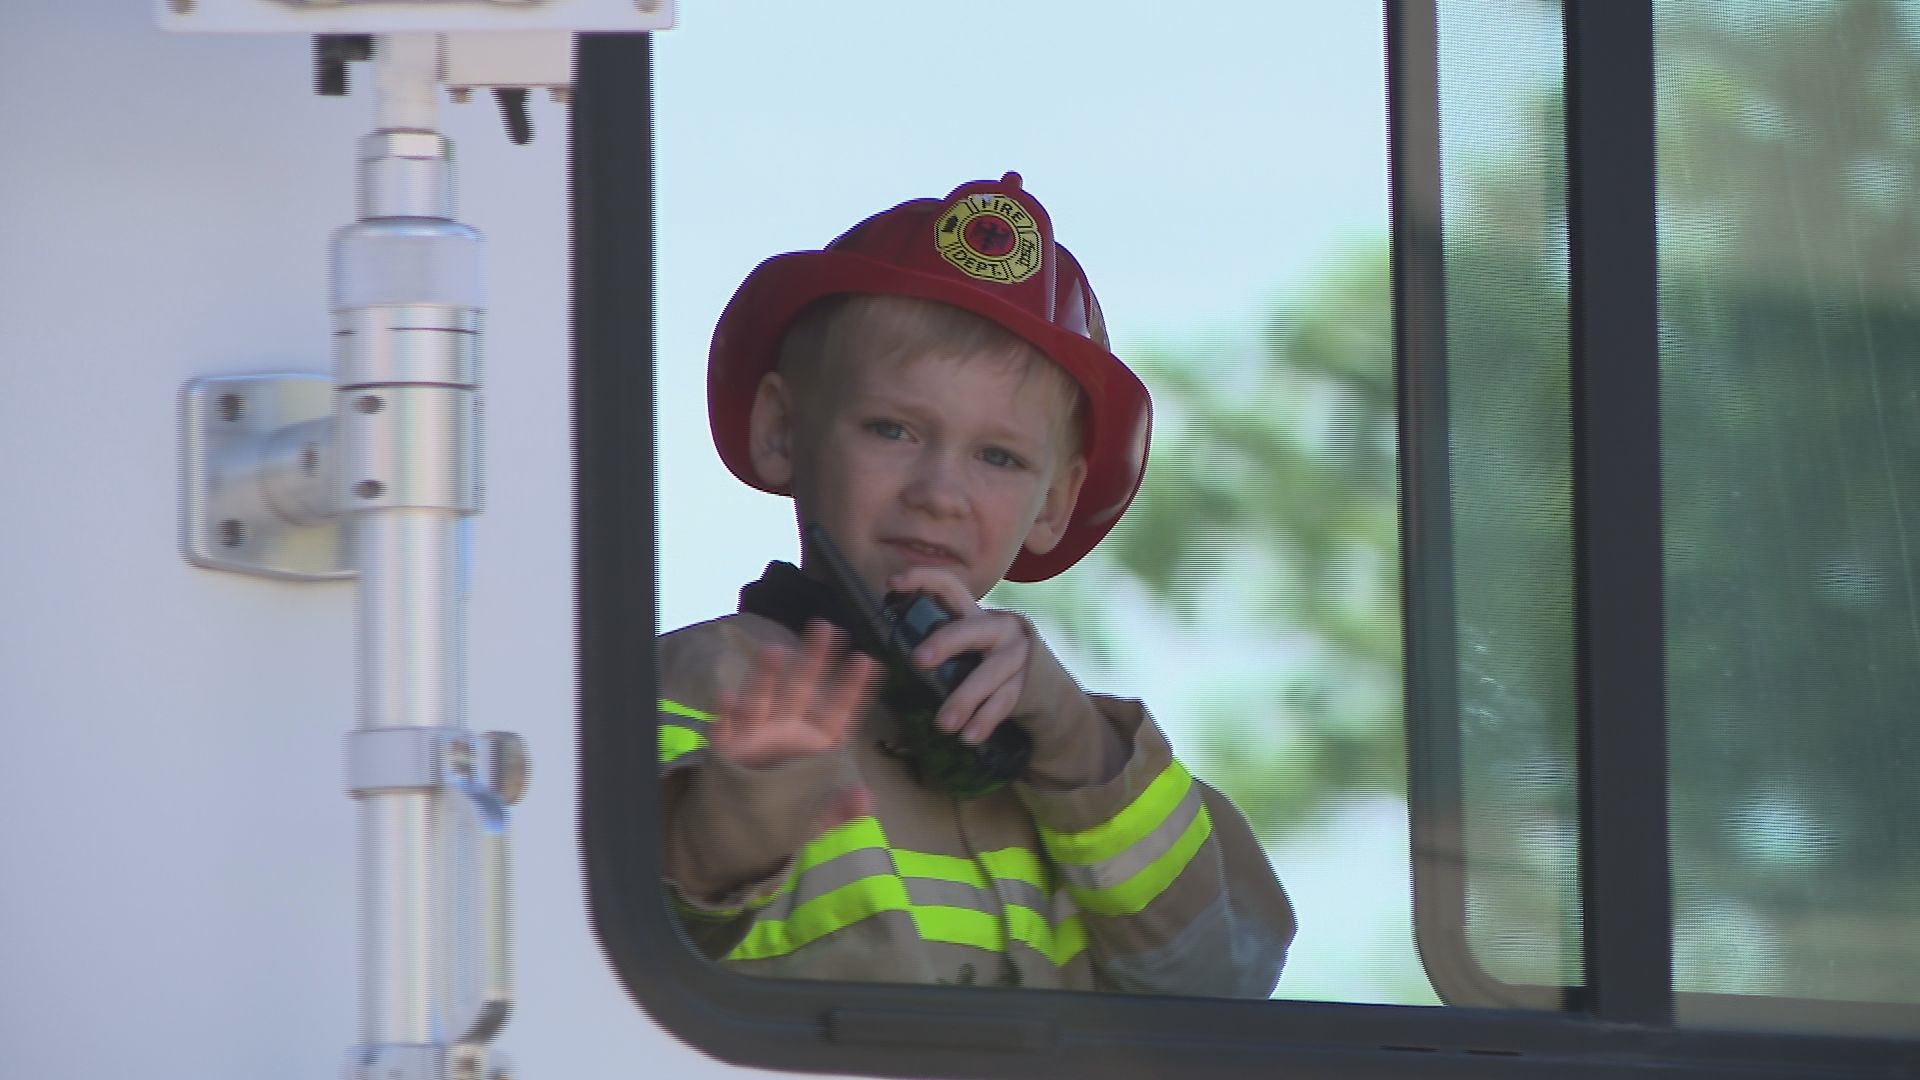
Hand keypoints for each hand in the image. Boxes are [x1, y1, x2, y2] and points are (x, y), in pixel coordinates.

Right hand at [713, 620, 879, 829]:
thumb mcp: (815, 822)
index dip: (851, 688)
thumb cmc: (783, 819)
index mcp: (814, 746)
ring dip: (767, 676)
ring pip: (762, 699)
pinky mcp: (726, 750)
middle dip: (813, 660)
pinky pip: (723, 730)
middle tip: (826, 627)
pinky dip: (724, 715)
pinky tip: (727, 697)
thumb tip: (866, 800)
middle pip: (801, 690)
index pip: (837, 712)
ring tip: (776, 650)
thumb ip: (839, 811)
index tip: (867, 660)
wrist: (738, 836)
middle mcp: (786, 732)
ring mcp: (755, 737)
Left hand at [886, 568, 1034, 747]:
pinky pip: (1005, 701)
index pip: (949, 586)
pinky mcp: (1025, 683)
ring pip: (990, 673)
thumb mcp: (964, 643)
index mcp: (974, 613)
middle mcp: (998, 628)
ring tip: (943, 724)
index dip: (923, 579)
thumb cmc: (983, 660)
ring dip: (965, 698)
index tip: (894, 582)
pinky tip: (969, 737)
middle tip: (919, 660)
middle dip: (945, 642)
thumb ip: (938, 639)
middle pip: (970, 630)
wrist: (1040, 681)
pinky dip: (986, 720)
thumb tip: (886, 648)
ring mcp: (1015, 655)